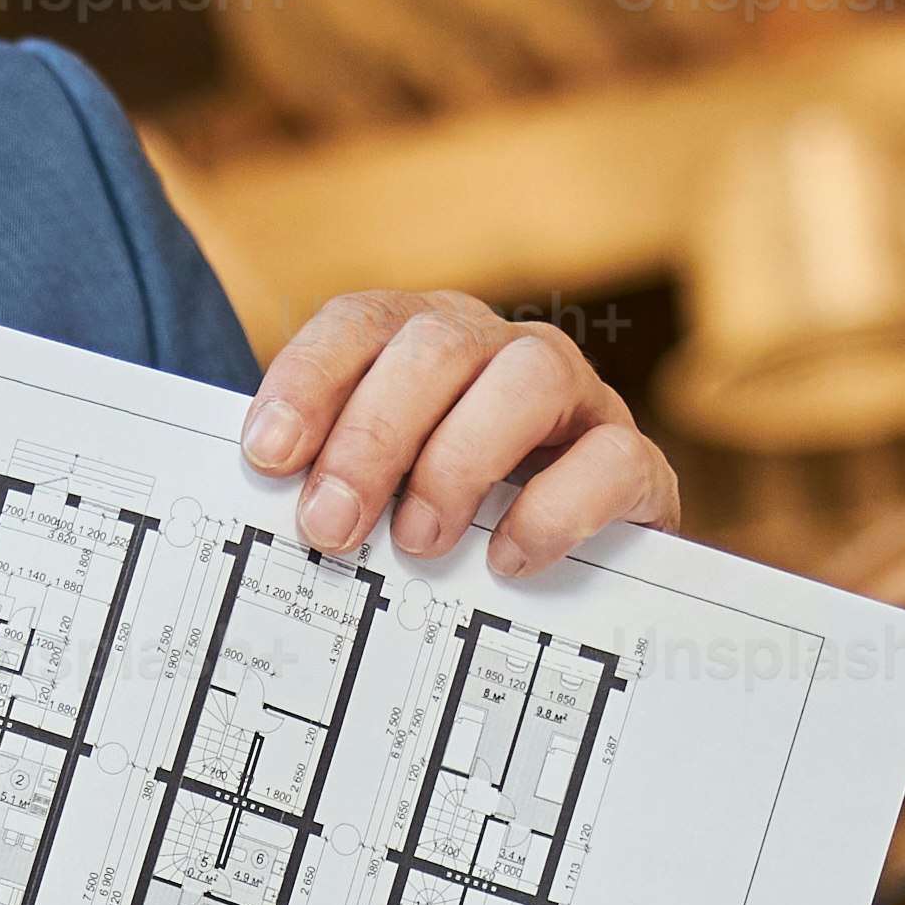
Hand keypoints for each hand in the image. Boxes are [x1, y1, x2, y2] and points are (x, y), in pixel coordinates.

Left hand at [244, 291, 677, 576]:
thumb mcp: (384, 502)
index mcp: (427, 343)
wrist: (582, 582)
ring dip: (460, 459)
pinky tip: (506, 558)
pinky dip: (554, 509)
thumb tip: (278, 523)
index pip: (361, 322)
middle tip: (331, 524)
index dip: (310, 378)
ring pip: (529, 378)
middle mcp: (500, 352)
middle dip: (373, 436)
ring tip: (417, 540)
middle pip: (436, 346)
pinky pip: (610, 459)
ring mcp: (576, 400)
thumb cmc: (458, 532)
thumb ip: (338, 490)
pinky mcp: (635, 464)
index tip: (268, 454)